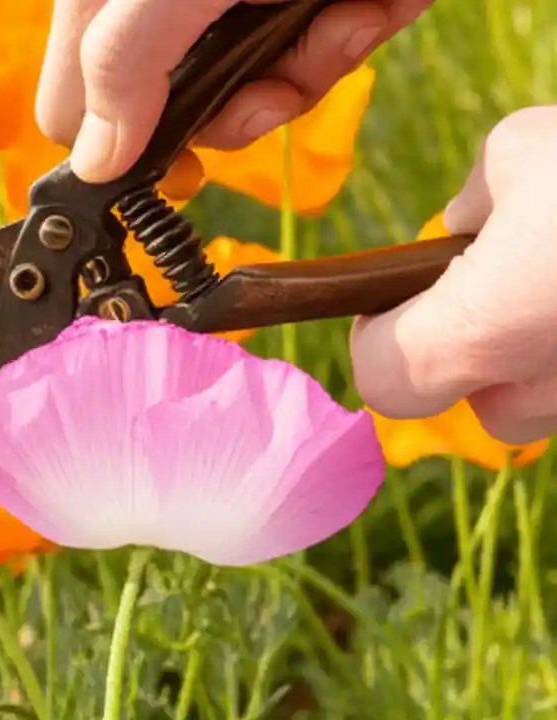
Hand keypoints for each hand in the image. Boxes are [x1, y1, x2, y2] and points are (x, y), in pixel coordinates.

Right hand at [35, 0, 433, 182]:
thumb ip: (120, 65)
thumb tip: (95, 166)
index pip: (72, 108)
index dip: (123, 145)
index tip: (181, 159)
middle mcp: (162, 4)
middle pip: (178, 110)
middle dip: (242, 104)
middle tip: (282, 85)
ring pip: (259, 85)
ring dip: (315, 65)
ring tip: (351, 16)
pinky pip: (322, 42)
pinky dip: (359, 26)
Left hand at [350, 106, 556, 443]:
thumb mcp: (523, 152)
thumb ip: (473, 197)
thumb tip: (461, 220)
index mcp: (483, 330)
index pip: (385, 383)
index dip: (378, 343)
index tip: (389, 300)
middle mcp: (543, 385)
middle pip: (481, 411)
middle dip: (475, 364)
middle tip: (493, 294)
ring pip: (546, 407)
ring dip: (534, 364)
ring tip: (547, 287)